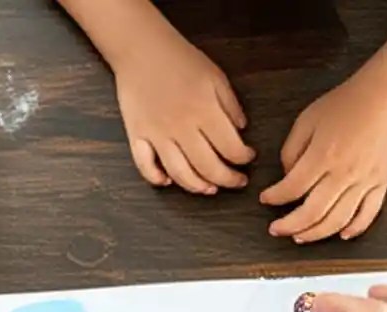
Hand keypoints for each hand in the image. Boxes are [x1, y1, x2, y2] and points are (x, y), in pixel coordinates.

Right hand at [114, 25, 254, 193]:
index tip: (249, 157)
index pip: (230, 148)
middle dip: (228, 179)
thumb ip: (230, 104)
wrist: (141, 48)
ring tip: (210, 189)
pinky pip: (145, 165)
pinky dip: (156, 178)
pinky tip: (168, 181)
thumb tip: (242, 130)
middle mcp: (181, 127)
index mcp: (204, 111)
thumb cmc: (180, 59)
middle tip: (238, 181)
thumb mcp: (215, 76)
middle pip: (209, 167)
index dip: (244, 158)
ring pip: (180, 173)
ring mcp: (157, 134)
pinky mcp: (137, 135)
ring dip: (198, 187)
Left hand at [260, 73, 386, 242]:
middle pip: (312, 212)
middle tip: (276, 229)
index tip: (266, 199)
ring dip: (316, 234)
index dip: (275, 197)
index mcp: (323, 155)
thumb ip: (292, 150)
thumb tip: (288, 176)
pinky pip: (368, 215)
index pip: (292, 188)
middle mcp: (344, 174)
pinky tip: (341, 235)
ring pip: (338, 221)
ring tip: (300, 236)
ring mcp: (365, 181)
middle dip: (289, 225)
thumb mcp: (308, 119)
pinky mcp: (382, 183)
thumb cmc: (348, 103)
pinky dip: (354, 229)